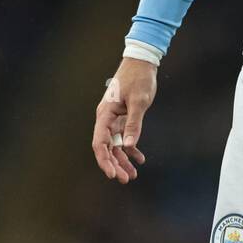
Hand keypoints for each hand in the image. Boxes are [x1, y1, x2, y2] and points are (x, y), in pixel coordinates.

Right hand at [92, 58, 155, 183]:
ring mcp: (114, 118)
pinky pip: (124, 137)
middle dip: (115, 164)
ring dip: (123, 160)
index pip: (99, 143)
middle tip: (126, 179)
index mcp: (105, 114)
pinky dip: (130, 148)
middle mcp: (106, 118)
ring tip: (133, 175)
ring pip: (115, 145)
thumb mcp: (139, 101)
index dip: (105, 160)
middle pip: (106, 147)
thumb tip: (128, 145)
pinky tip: (139, 159)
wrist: (142, 62)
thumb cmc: (139, 78)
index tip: (113, 174)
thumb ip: (134, 123)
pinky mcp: (123, 117)